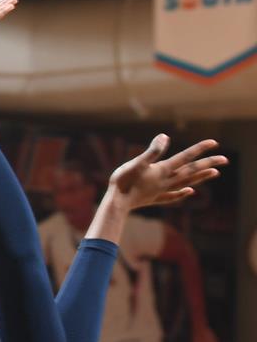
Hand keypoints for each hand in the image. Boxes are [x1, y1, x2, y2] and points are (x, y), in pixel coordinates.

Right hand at [105, 135, 225, 211]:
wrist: (116, 204)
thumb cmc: (123, 182)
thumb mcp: (136, 163)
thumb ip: (152, 151)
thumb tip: (165, 137)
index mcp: (162, 170)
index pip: (185, 157)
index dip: (199, 149)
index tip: (214, 143)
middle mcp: (165, 180)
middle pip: (191, 171)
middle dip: (208, 164)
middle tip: (225, 160)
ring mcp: (161, 190)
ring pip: (186, 182)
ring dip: (201, 177)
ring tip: (215, 173)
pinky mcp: (153, 198)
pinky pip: (172, 195)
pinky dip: (183, 193)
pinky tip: (190, 191)